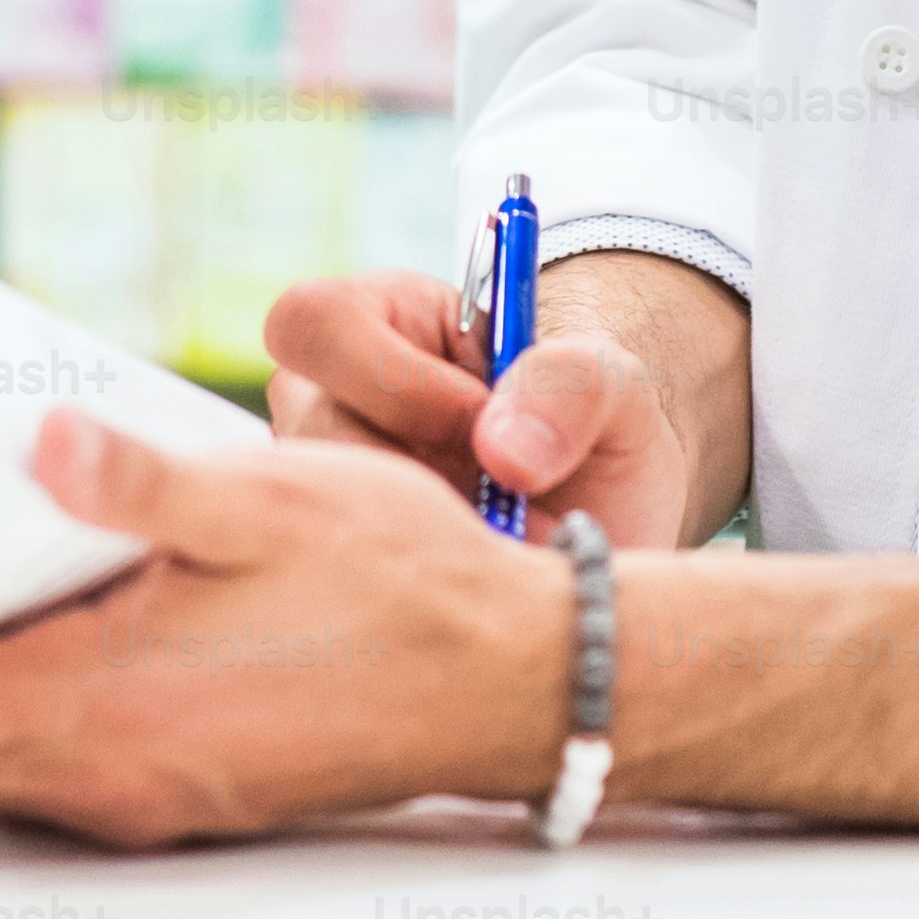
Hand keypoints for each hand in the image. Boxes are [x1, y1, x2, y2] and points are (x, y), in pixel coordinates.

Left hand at [0, 411, 569, 847]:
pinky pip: (40, 779)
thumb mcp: (261, 497)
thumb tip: (37, 439)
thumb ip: (138, 479)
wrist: (512, 678)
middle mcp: (103, 772)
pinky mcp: (179, 793)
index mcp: (97, 703)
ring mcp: (142, 795)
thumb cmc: (392, 584)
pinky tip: (7, 657)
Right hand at [262, 252, 731, 553]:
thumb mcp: (613, 386)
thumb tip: (502, 453)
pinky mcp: (339, 566)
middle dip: (406, 480)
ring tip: (490, 548)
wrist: (600, 519)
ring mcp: (326, 488)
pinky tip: (467, 593)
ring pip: (315, 519)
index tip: (477, 426)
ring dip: (412, 544)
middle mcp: (328, 400)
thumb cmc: (592, 427)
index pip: (316, 321)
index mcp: (381, 320)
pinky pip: (338, 587)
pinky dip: (410, 598)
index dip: (388, 378)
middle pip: (305, 432)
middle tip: (489, 507)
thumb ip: (572, 386)